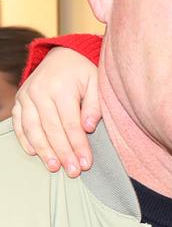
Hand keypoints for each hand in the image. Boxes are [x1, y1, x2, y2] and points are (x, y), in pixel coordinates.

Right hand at [12, 48, 100, 177]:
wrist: (64, 54)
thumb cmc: (84, 72)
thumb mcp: (97, 83)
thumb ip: (94, 106)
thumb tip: (88, 128)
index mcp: (61, 88)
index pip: (70, 124)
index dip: (78, 146)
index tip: (86, 163)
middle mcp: (39, 92)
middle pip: (51, 130)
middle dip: (63, 153)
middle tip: (73, 172)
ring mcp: (26, 96)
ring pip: (32, 129)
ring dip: (43, 151)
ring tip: (54, 167)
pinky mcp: (19, 100)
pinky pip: (19, 123)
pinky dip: (25, 139)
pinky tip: (34, 153)